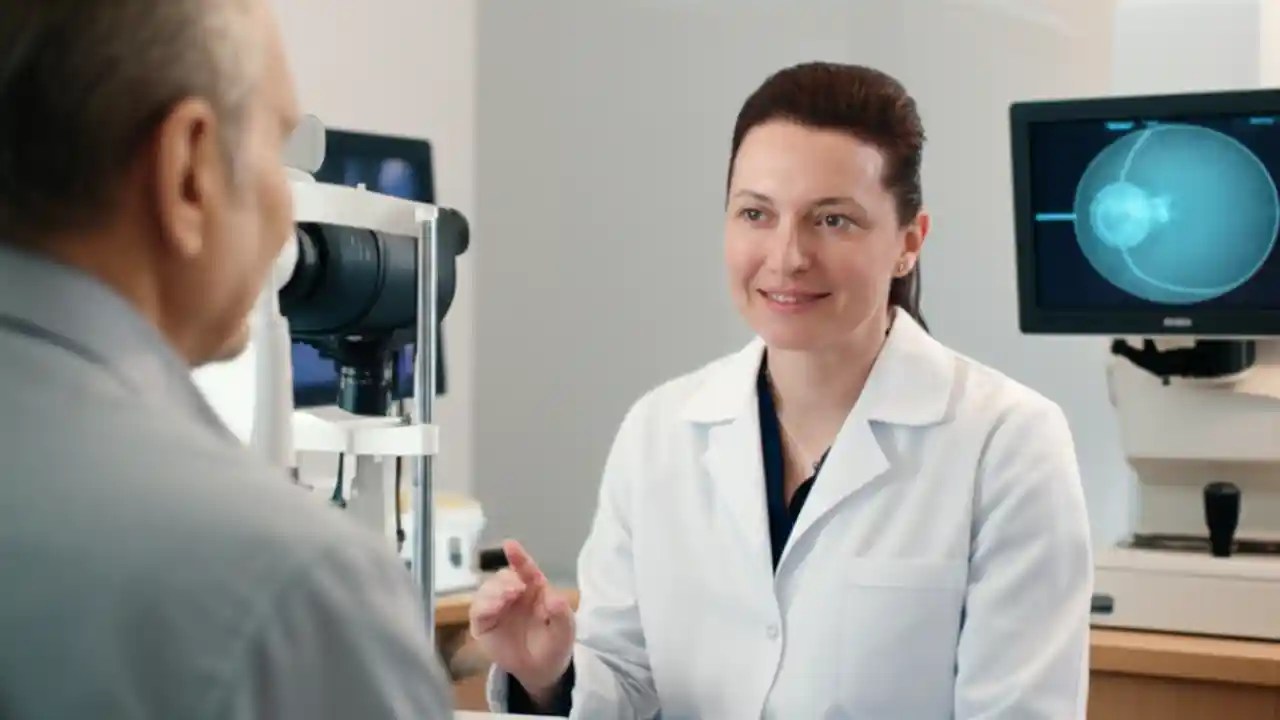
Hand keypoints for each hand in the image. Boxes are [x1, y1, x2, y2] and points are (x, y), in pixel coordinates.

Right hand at [469, 540, 574, 700]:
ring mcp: (497, 607)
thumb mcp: (565, 630)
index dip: (518, 556)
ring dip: (494, 591)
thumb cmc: (555, 643)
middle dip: (506, 580)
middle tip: (515, 591)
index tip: (509, 545)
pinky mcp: (483, 623)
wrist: (541, 671)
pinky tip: (492, 609)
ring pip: (487, 590)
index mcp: (534, 587)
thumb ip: (561, 614)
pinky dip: (483, 607)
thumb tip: (554, 598)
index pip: (525, 568)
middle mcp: (513, 593)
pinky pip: (477, 611)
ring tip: (506, 599)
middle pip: (502, 577)